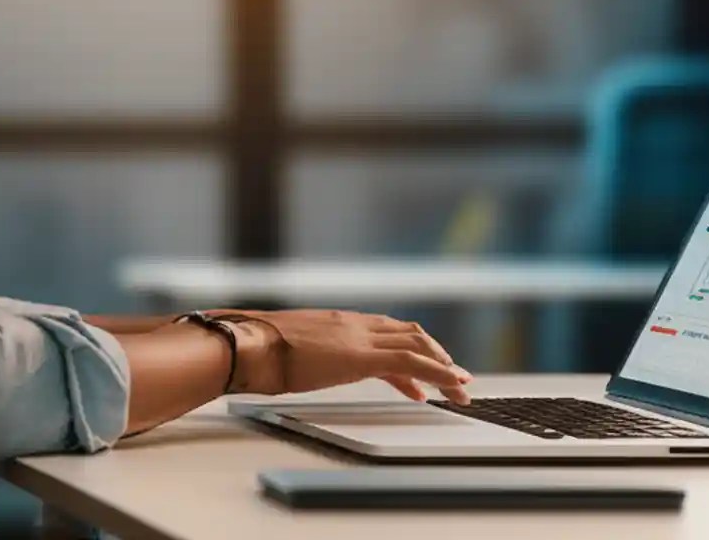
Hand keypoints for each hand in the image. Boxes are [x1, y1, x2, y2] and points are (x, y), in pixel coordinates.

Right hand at [214, 310, 472, 404]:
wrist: (248, 346)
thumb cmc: (256, 351)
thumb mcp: (285, 350)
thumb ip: (298, 353)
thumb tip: (285, 364)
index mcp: (337, 322)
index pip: (384, 331)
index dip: (408, 348)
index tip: (420, 370)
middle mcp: (354, 324)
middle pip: (408, 334)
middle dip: (433, 355)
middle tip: (451, 375)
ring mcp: (360, 337)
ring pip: (417, 346)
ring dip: (443, 367)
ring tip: (459, 387)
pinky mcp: (363, 357)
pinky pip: (413, 363)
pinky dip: (438, 374)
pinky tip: (452, 386)